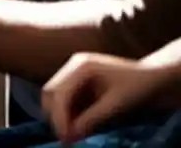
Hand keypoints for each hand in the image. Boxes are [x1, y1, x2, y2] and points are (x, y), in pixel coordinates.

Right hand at [43, 53, 173, 143]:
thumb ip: (92, 118)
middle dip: (55, 116)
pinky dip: (68, 113)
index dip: (59, 117)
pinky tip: (78, 124)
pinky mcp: (78, 81)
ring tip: (72, 134)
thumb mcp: (116, 105)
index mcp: (81, 66)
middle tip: (66, 138)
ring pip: (55, 96)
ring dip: (61, 115)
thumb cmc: (138, 87)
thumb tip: (71, 135)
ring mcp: (75, 72)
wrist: (153, 76)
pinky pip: (66, 98)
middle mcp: (73, 66)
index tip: (65, 138)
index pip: (58, 93)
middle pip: (51, 92)